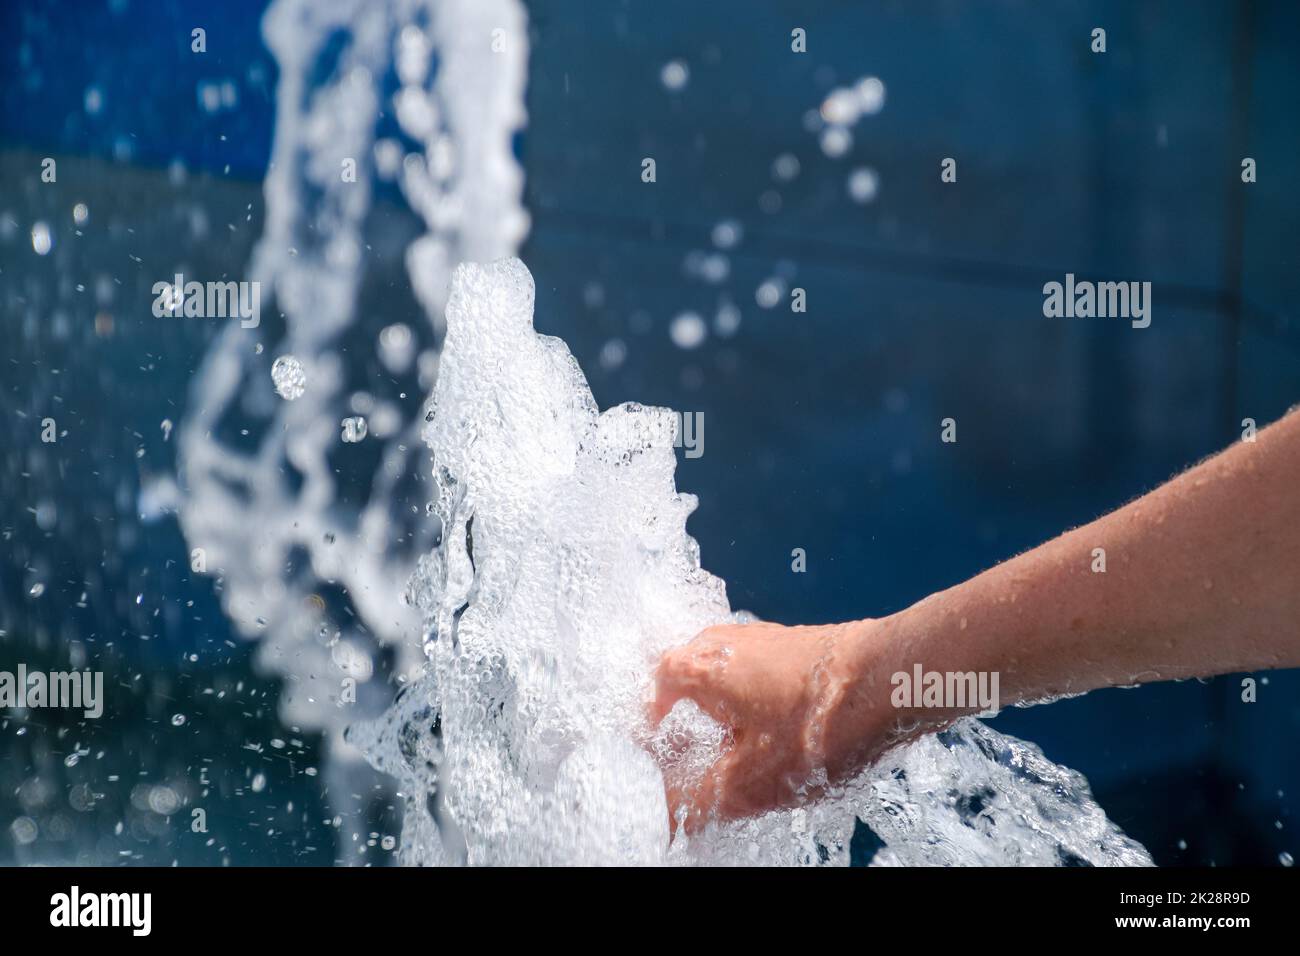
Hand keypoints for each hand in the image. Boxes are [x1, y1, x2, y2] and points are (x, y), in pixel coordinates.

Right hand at [647, 619, 887, 831]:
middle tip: (694, 750)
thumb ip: (699, 801)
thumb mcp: (749, 780)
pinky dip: (760, 699)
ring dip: (727, 707)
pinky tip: (782, 732)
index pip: (657, 684)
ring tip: (740, 746)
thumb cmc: (819, 724)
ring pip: (730, 670)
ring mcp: (770, 638)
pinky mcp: (804, 644)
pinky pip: (764, 670)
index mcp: (703, 665)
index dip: (654, 720)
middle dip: (687, 712)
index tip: (658, 746)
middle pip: (691, 672)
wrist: (893, 680)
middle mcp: (730, 640)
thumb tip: (669, 818)